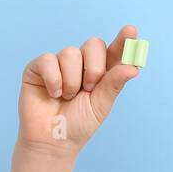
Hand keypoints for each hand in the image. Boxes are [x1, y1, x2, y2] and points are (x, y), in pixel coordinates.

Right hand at [17, 25, 141, 155]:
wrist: (53, 141)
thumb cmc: (79, 124)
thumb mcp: (101, 105)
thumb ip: (114, 84)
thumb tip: (133, 68)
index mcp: (101, 72)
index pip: (114, 50)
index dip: (123, 40)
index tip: (131, 30)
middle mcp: (81, 63)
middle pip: (93, 44)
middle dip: (94, 68)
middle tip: (88, 89)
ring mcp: (59, 63)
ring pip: (70, 52)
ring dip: (72, 80)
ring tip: (67, 97)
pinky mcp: (38, 67)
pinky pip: (48, 60)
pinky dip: (54, 80)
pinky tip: (53, 94)